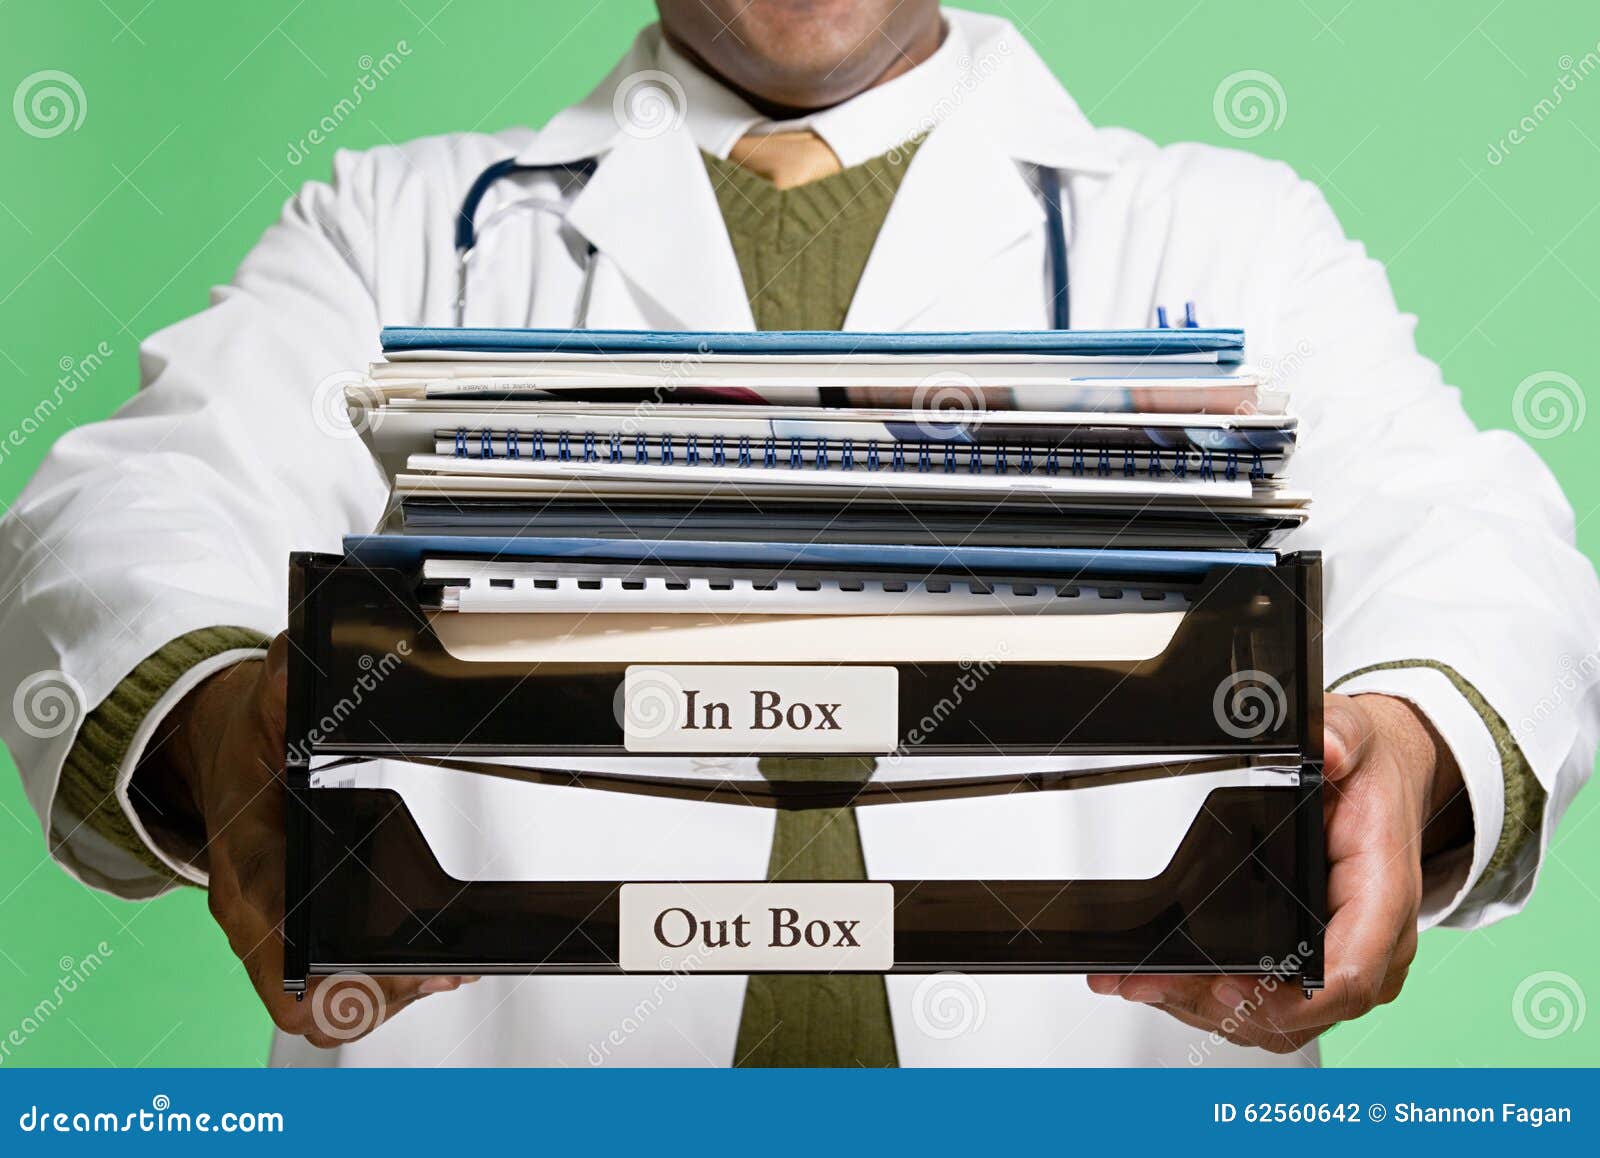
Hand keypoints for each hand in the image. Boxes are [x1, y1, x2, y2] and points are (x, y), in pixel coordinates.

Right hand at [140, 633, 474, 1047]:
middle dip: (378, 999)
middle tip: (440, 976)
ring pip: (322, 1003)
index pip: (282, 961)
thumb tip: (304, 661)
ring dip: (382, 995)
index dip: (338, 986)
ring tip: (442, 974)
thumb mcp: (260, 707)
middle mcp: (254, 915)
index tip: (400, 974)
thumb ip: (287, 688)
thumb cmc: (240, 740)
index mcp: (247, 872)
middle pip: (311, 1002)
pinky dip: (374, 980)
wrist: (209, 749)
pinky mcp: (289, 929)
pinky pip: (329, 979)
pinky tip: (424, 962)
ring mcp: (269, 929)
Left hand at [1087, 692, 1471, 1052]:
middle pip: (1299, 1010)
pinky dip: (1211, 1000)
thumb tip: (1325, 747)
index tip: (1232, 986)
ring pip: (1277, 1019)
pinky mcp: (1312, 966)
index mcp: (1383, 897)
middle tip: (1153, 983)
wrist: (1379, 781)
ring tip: (1141, 984)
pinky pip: (1268, 1004)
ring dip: (1203, 1008)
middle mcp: (1368, 944)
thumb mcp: (1359, 739)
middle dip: (1220, 1005)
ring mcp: (1339, 961)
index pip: (1349, 975)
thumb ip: (1343, 738)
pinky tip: (1163, 984)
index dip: (1291, 998)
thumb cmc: (1371, 776)